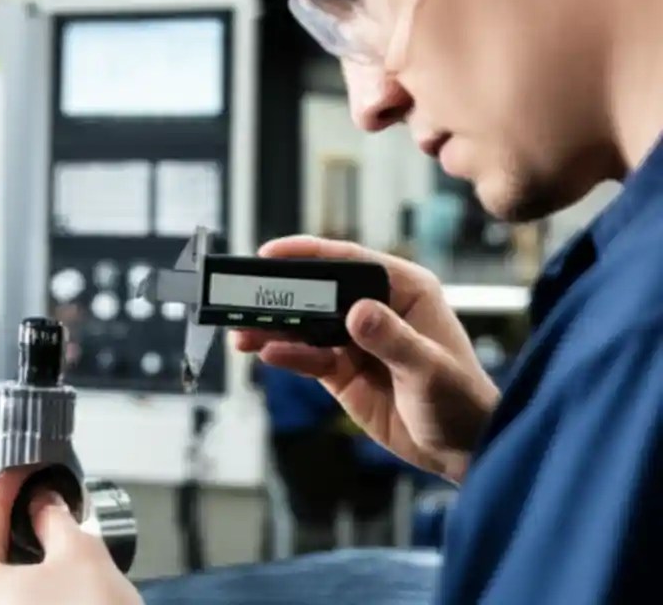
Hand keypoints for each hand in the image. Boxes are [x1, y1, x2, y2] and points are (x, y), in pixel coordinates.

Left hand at [0, 470, 142, 604]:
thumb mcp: (80, 554)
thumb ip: (56, 518)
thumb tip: (45, 503)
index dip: (9, 486)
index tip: (23, 471)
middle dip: (20, 525)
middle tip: (46, 501)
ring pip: (4, 581)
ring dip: (31, 559)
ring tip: (62, 541)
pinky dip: (36, 588)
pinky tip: (64, 582)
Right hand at [234, 236, 500, 482]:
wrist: (462, 449)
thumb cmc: (461, 400)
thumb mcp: (429, 368)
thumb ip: (392, 340)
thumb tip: (357, 312)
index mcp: (403, 291)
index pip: (349, 261)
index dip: (308, 254)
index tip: (269, 255)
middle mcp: (375, 309)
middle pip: (317, 291)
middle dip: (279, 294)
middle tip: (243, 296)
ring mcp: (354, 340)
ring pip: (304, 324)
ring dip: (272, 327)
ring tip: (241, 331)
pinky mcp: (341, 370)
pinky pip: (306, 357)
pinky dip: (285, 355)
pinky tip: (266, 354)